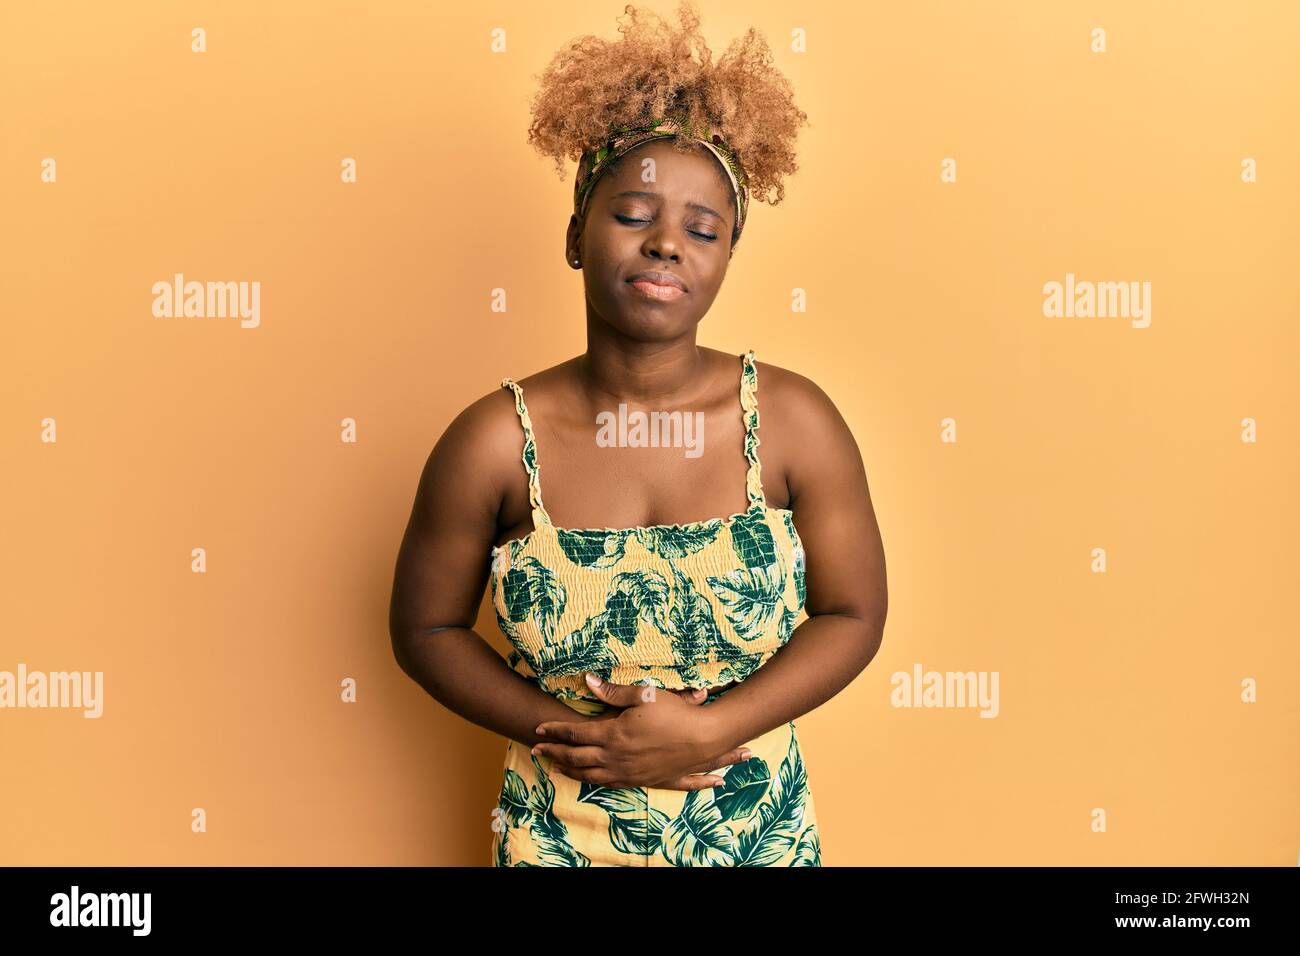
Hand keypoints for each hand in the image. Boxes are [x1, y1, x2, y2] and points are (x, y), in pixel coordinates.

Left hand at [531, 673, 750, 790]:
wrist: (704, 740)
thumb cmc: (675, 714)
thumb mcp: (644, 695)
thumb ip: (614, 691)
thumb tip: (589, 680)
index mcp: (614, 735)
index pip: (575, 734)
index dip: (555, 731)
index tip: (539, 729)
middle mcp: (616, 757)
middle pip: (576, 758)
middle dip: (554, 754)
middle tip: (536, 751)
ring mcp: (628, 773)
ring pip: (590, 776)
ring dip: (569, 772)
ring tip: (555, 769)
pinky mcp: (641, 781)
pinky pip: (611, 785)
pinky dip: (593, 782)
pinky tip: (590, 781)